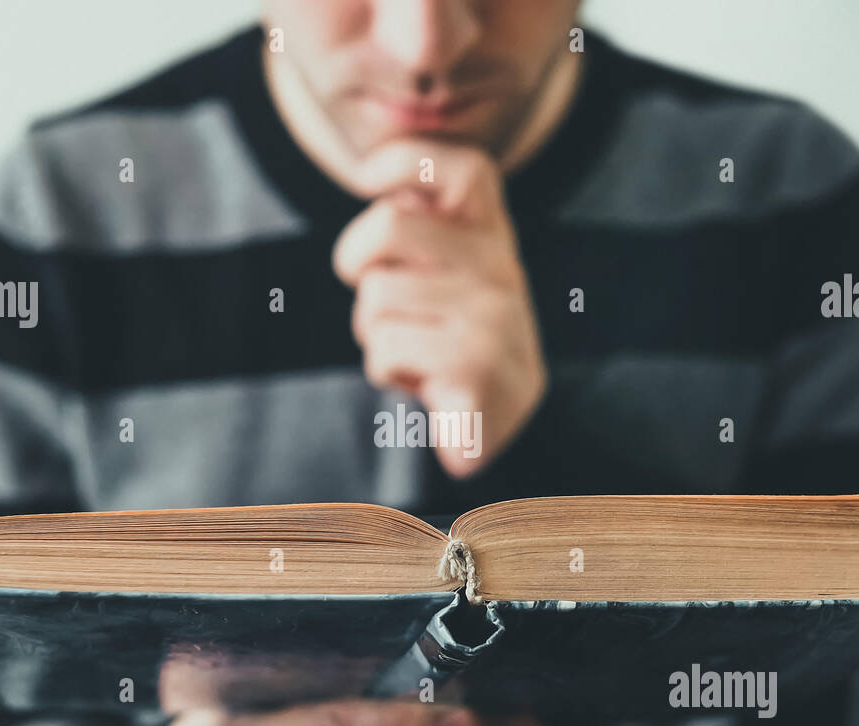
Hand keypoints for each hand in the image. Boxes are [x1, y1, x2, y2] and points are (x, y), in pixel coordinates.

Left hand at [333, 138, 547, 477]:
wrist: (502, 432)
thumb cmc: (453, 348)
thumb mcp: (446, 281)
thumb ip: (421, 231)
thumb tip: (377, 175)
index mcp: (492, 237)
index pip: (464, 168)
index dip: (405, 159)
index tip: (367, 180)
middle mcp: (500, 269)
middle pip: (389, 226)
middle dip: (356, 262)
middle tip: (374, 298)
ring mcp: (492, 317)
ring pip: (376, 298)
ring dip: (372, 334)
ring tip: (412, 354)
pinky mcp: (476, 367)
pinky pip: (386, 349)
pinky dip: (385, 371)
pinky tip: (421, 384)